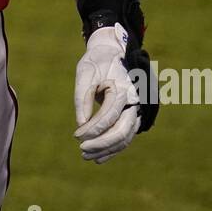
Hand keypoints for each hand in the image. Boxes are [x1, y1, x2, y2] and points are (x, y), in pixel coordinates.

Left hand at [73, 24, 140, 163]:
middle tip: (82, 151)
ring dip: (106, 149)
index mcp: (123, 89)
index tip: (76, 136)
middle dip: (102, 144)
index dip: (92, 130)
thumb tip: (81, 125)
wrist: (112, 53)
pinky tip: (98, 157)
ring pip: (125, 137)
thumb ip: (82, 98)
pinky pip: (125, 136)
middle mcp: (134, 102)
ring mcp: (135, 110)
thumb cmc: (97, 62)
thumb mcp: (85, 74)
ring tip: (86, 157)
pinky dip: (113, 148)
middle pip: (122, 131)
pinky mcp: (131, 116)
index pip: (109, 116)